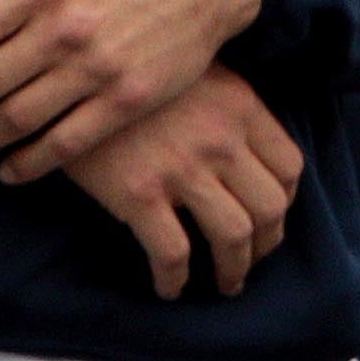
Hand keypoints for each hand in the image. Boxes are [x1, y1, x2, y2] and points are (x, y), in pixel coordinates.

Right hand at [59, 66, 304, 299]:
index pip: (289, 166)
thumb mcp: (195, 74)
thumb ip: (226, 109)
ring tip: (225, 284)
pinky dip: (176, 278)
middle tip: (252, 260)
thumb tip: (243, 152)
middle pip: (271, 208)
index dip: (286, 200)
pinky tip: (169, 287)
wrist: (70, 74)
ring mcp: (183, 169)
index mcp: (241, 108)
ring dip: (233, 270)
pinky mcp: (139, 194)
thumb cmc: (132, 73)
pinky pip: (174, 252)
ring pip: (233, 236)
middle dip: (267, 244)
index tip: (271, 217)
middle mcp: (222, 140)